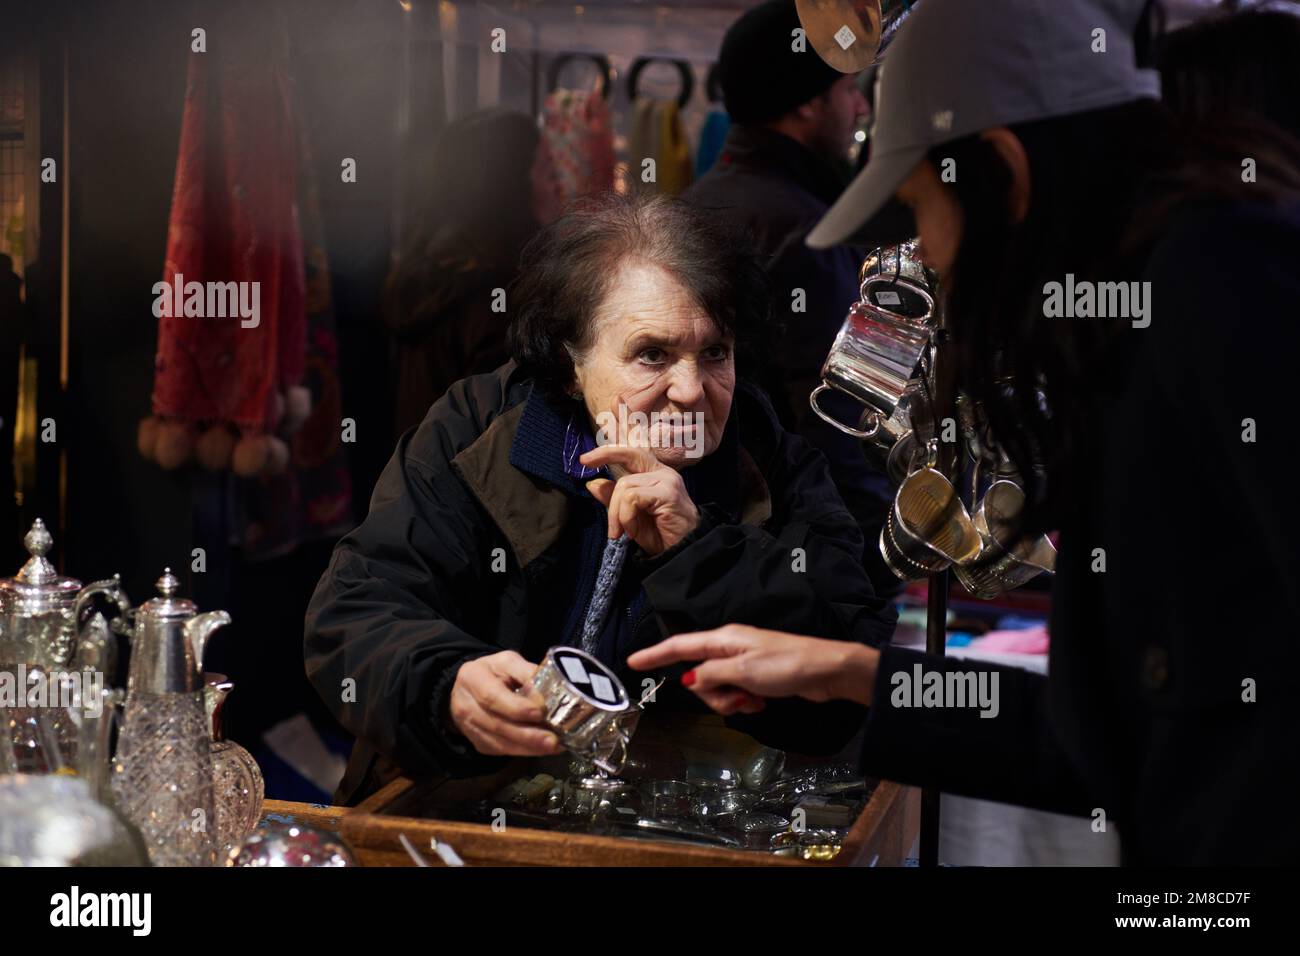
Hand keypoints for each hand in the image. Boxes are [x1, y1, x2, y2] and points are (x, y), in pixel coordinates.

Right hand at [447, 651, 564, 756]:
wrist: (469, 688)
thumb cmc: (495, 672)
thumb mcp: (509, 662)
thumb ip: (527, 674)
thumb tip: (548, 693)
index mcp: (473, 678)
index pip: (493, 697)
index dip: (517, 708)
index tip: (540, 713)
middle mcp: (466, 705)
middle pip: (497, 724)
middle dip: (527, 734)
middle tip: (552, 740)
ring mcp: (469, 727)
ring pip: (499, 743)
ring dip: (528, 747)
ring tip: (553, 746)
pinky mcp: (477, 742)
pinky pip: (501, 750)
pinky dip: (524, 751)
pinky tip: (542, 748)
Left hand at [580, 443, 699, 554]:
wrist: (683, 555)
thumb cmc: (662, 536)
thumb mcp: (630, 517)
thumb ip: (614, 499)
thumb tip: (593, 484)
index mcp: (656, 474)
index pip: (631, 453)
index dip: (608, 452)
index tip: (584, 460)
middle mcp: (664, 473)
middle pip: (627, 459)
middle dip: (606, 471)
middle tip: (592, 490)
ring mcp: (667, 481)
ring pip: (625, 485)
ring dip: (617, 513)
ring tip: (624, 532)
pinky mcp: (668, 492)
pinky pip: (632, 498)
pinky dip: (626, 517)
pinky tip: (633, 532)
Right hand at [626, 624, 878, 713]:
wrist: (825, 671)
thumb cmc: (786, 665)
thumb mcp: (744, 672)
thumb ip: (711, 676)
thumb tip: (688, 680)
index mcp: (723, 640)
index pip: (680, 646)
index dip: (655, 654)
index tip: (632, 660)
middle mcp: (729, 648)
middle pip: (698, 675)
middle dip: (712, 694)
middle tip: (738, 698)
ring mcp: (742, 663)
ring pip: (716, 688)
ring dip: (730, 701)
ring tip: (754, 700)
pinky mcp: (755, 677)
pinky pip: (734, 693)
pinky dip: (743, 701)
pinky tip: (762, 702)